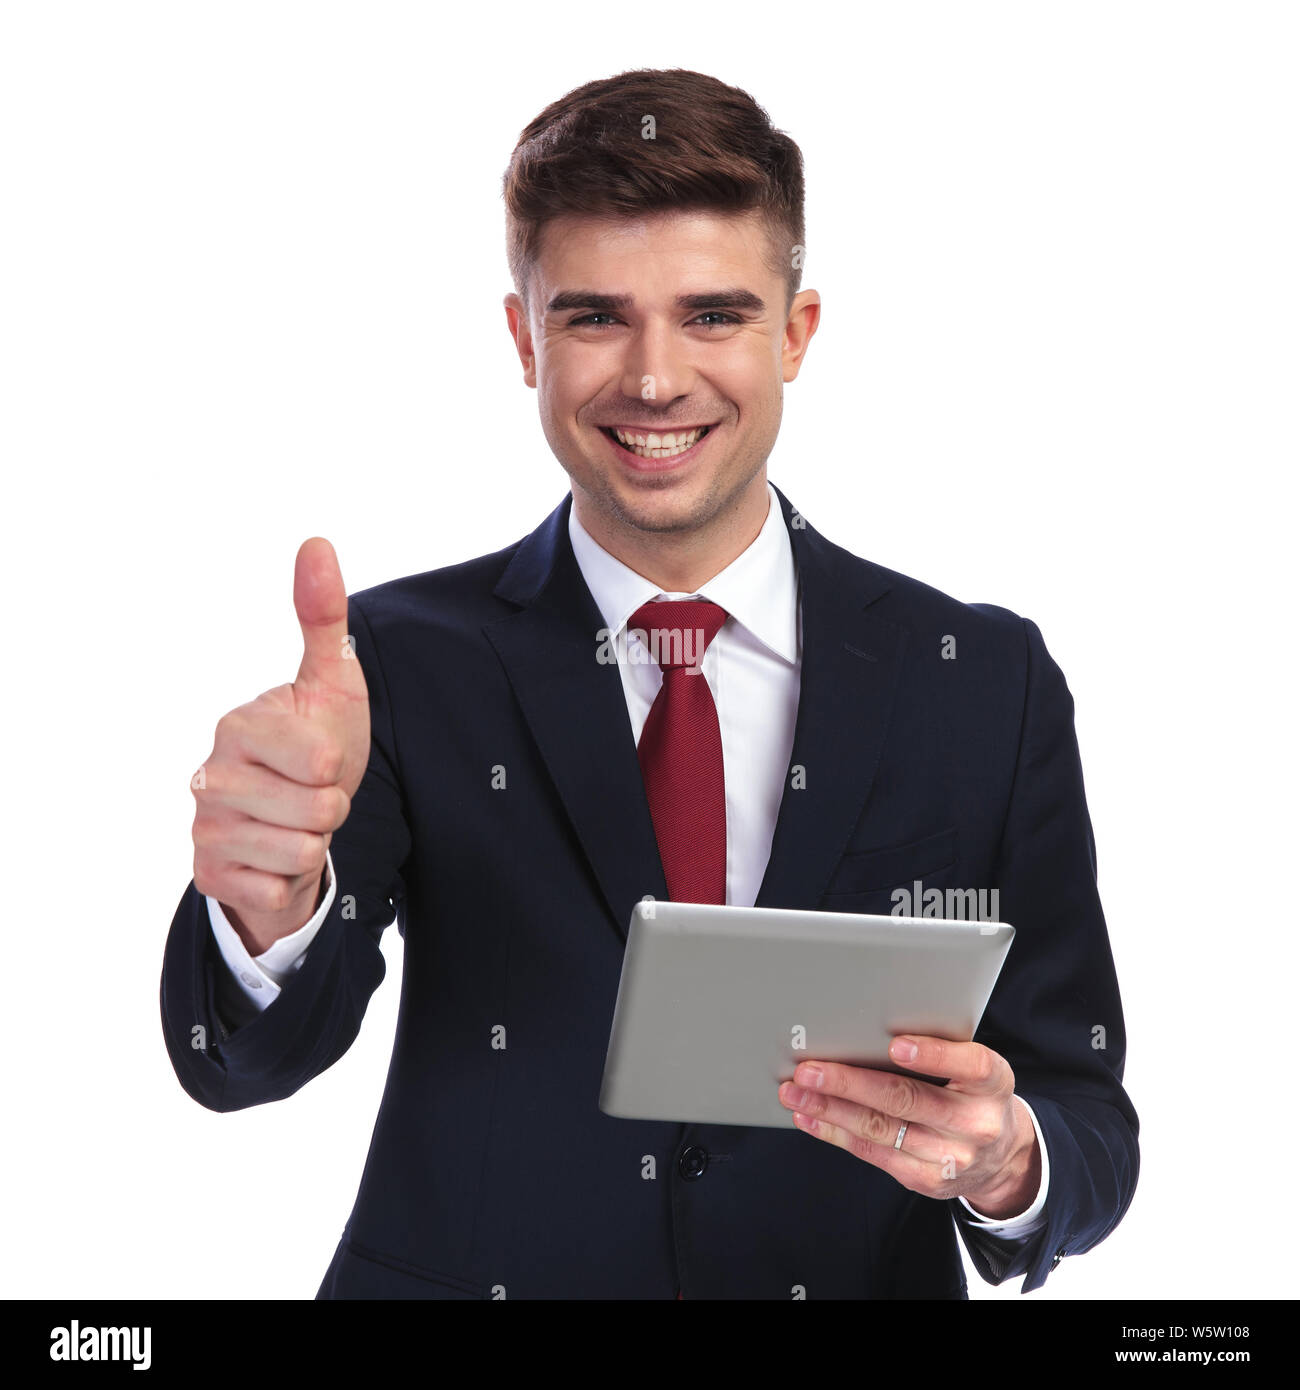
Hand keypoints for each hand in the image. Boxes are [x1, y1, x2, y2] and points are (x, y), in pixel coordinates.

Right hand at [191, 538, 369, 952]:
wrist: (294, 820)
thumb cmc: (316, 745)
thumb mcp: (332, 682)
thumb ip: (323, 617)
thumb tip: (316, 543)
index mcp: (239, 726)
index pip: (322, 762)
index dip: (337, 768)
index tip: (319, 759)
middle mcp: (209, 775)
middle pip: (317, 811)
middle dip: (331, 809)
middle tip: (311, 796)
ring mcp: (202, 828)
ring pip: (300, 854)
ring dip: (313, 846)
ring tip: (295, 823)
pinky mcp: (207, 876)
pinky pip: (276, 892)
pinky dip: (289, 883)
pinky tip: (273, 860)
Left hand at [777, 1036, 1041, 1218]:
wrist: (999, 1156)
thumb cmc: (971, 1092)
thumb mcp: (972, 1068)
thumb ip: (937, 1049)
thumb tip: (864, 1026)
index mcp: (992, 1083)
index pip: (970, 1065)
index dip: (933, 1055)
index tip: (895, 1045)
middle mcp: (976, 1122)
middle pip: (907, 1099)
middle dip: (851, 1083)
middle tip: (810, 1069)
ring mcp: (951, 1157)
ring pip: (881, 1129)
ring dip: (831, 1109)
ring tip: (796, 1091)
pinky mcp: (926, 1180)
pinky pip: (873, 1153)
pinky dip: (835, 1132)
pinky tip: (810, 1116)